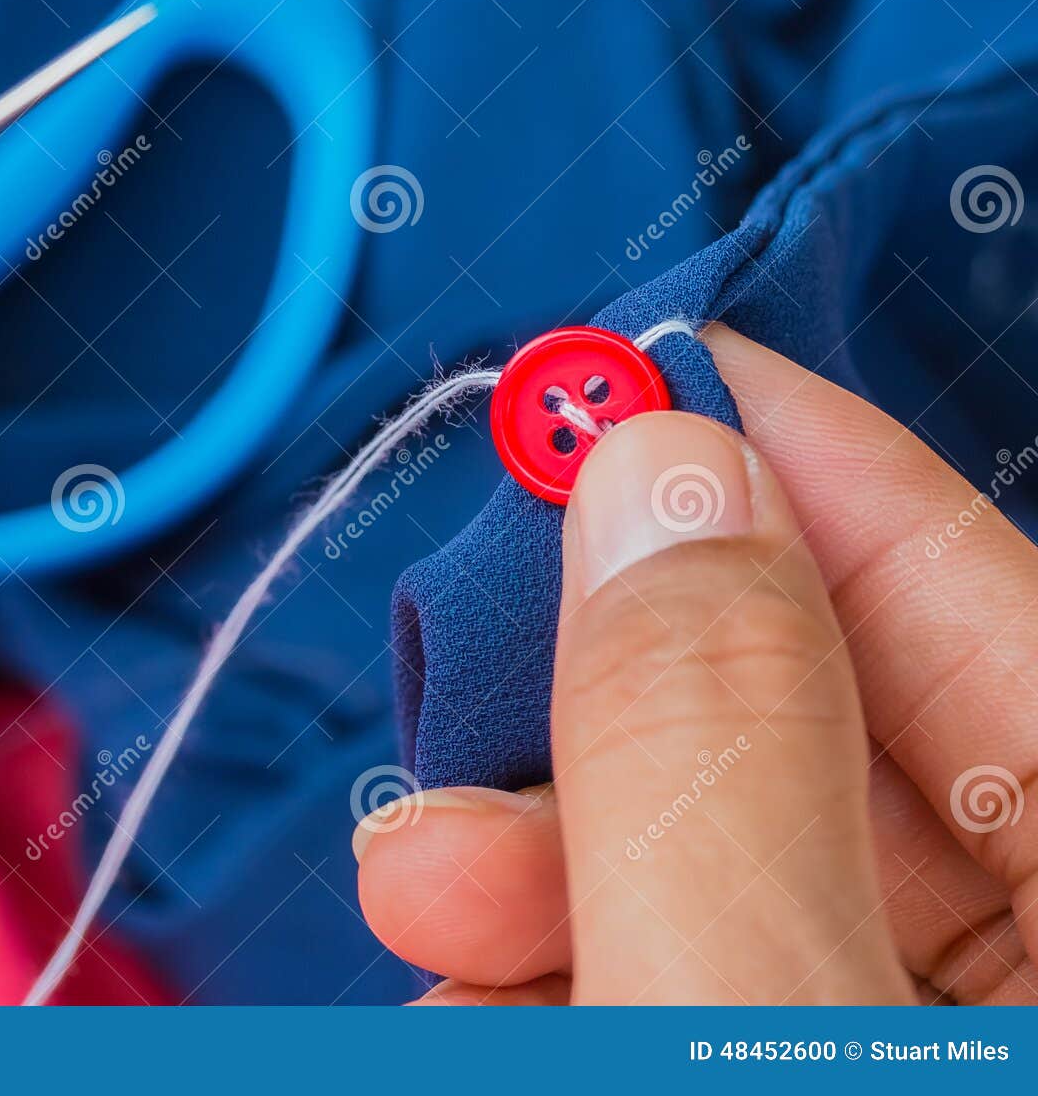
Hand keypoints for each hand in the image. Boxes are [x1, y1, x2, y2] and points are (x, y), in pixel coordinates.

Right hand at [357, 324, 1037, 1004]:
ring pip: (727, 858)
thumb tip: (661, 476)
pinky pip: (686, 971)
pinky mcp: (805, 1059)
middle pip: (829, 730)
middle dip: (612, 700)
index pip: (978, 602)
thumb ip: (710, 757)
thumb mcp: (744, 1031)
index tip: (631, 376)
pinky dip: (556, 968)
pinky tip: (473, 1000)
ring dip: (541, 858)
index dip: (800, 459)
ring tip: (425, 890)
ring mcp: (917, 1033)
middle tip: (477, 653)